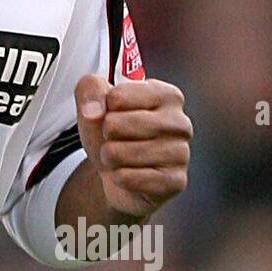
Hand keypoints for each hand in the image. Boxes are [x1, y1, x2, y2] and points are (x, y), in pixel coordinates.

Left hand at [74, 74, 192, 218]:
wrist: (118, 174)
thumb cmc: (114, 134)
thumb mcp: (95, 104)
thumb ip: (90, 89)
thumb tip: (93, 110)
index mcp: (167, 95)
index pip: (117, 96)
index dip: (104, 108)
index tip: (114, 113)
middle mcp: (180, 123)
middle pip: (115, 124)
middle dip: (105, 136)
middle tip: (115, 139)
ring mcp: (181, 154)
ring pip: (118, 153)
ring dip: (109, 158)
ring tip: (120, 157)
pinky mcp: (174, 182)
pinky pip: (127, 178)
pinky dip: (118, 178)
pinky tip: (129, 174)